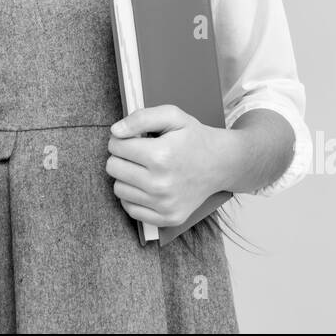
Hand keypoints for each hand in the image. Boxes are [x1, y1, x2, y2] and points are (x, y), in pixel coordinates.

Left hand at [106, 105, 227, 227]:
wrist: (221, 164)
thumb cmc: (194, 138)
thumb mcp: (173, 116)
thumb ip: (141, 118)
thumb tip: (115, 131)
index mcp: (161, 156)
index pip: (116, 146)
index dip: (122, 138)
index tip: (135, 139)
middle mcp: (161, 184)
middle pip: (113, 168)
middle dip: (121, 156)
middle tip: (139, 153)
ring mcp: (164, 204)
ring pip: (119, 189)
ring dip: (126, 177)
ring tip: (145, 169)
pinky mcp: (167, 218)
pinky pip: (130, 209)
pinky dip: (133, 196)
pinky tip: (147, 185)